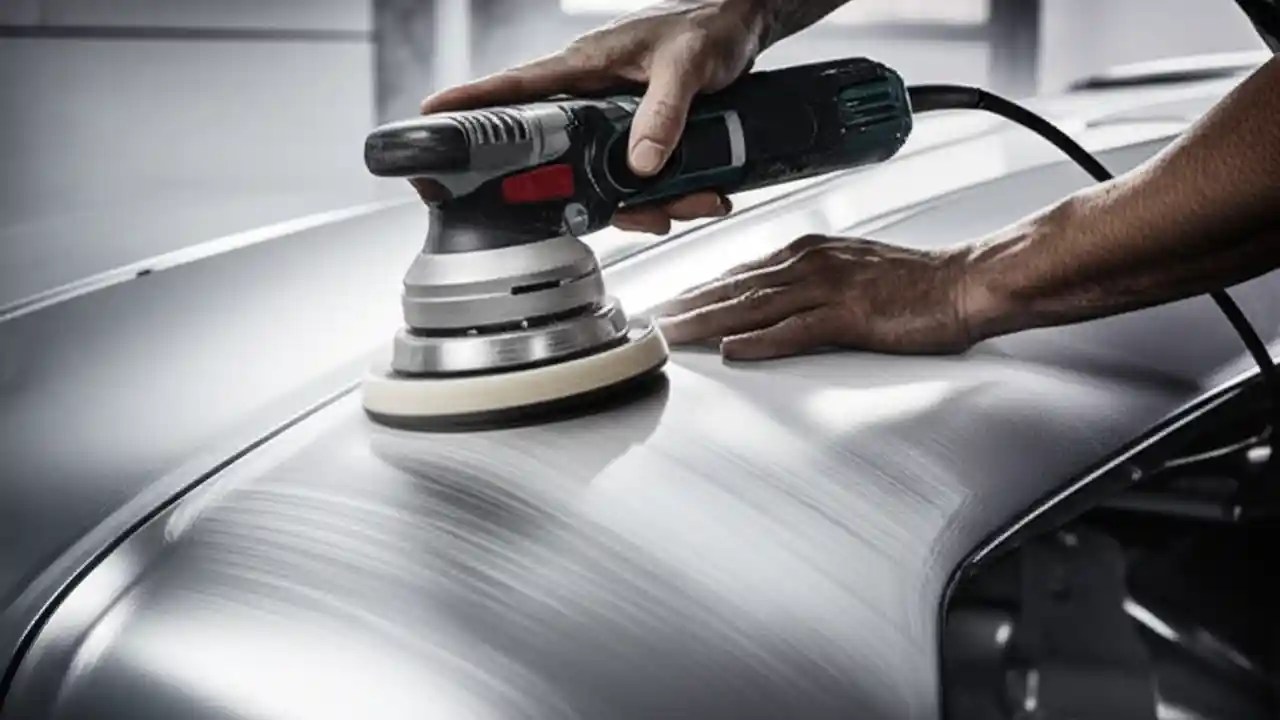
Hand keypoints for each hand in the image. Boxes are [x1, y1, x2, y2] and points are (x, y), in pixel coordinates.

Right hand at [420, 1, 762, 233]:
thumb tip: (639, 164)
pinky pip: (640, 181)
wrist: (742, 28)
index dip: (470, 106)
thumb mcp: (688, 65)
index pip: (514, 89)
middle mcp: (590, 98)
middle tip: (640, 213)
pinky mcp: (637, 137)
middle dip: (595, 197)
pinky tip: (702, 195)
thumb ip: (664, 113)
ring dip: (650, 203)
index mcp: (583, 67)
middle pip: (562, 159)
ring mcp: (613, 121)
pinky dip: (670, 196)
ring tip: (692, 201)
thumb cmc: (708, 26)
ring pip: (607, 181)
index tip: (429, 120)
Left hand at [654, 234, 973, 358]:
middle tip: (653, 322)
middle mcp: (811, 264)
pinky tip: (734, 350)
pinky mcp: (850, 317)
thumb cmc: (914, 283)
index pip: (740, 272)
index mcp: (809, 252)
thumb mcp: (849, 271)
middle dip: (689, 305)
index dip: (699, 289)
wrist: (965, 282)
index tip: (669, 304)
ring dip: (708, 321)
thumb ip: (808, 282)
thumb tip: (770, 302)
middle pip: (736, 288)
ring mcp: (829, 289)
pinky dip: (761, 341)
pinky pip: (796, 330)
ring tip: (674, 335)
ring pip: (754, 306)